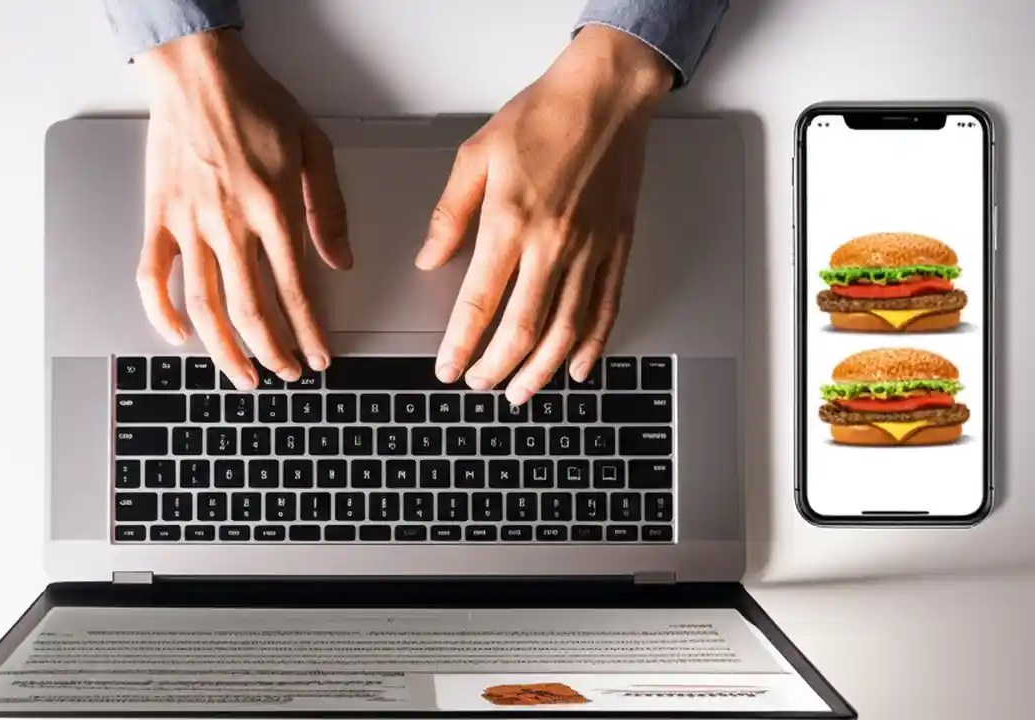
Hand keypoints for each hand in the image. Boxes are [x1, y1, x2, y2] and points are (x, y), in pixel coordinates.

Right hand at [135, 30, 350, 389]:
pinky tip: (178, 336)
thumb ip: (329, 209)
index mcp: (274, 208)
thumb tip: (341, 261)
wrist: (197, 73)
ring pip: (204, 306)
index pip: (295, 290)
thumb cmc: (254, 103)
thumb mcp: (314, 147)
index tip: (319, 357)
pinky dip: (160, 313)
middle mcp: (231, 224)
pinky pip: (152, 276)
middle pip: (251, 310)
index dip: (309, 333)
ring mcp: (190, 224)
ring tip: (243, 375)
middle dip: (273, 352)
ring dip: (225, 350)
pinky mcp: (159, 217)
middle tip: (286, 374)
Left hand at [415, 26, 671, 404]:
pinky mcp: (617, 248)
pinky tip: (578, 367)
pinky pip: (606, 309)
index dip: (461, 345)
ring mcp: (590, 250)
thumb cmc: (543, 116)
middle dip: (498, 367)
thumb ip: (450, 214)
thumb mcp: (475, 156)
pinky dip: (593, 346)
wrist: (605, 95)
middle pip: (523, 329)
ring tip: (521, 391)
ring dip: (542, 370)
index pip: (479, 303)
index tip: (447, 368)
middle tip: (479, 384)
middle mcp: (553, 244)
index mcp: (510, 222)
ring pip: (567, 330)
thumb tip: (430, 259)